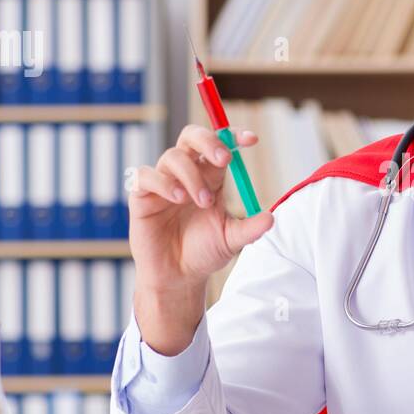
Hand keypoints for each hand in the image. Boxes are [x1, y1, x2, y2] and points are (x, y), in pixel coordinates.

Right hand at [128, 124, 272, 352]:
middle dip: (209, 141)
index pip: (220, 145)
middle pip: (192, 136)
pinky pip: (145, 175)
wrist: (178, 277)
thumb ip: (250, 229)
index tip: (252, 140)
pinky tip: (177, 199)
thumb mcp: (232, 240)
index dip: (233, 136)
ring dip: (191, 175)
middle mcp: (186, 174)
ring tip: (203, 202)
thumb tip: (271, 218)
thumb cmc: (203, 253)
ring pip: (173, 156)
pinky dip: (164, 182)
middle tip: (224, 160)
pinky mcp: (142, 196)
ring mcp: (163, 182)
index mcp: (210, 178)